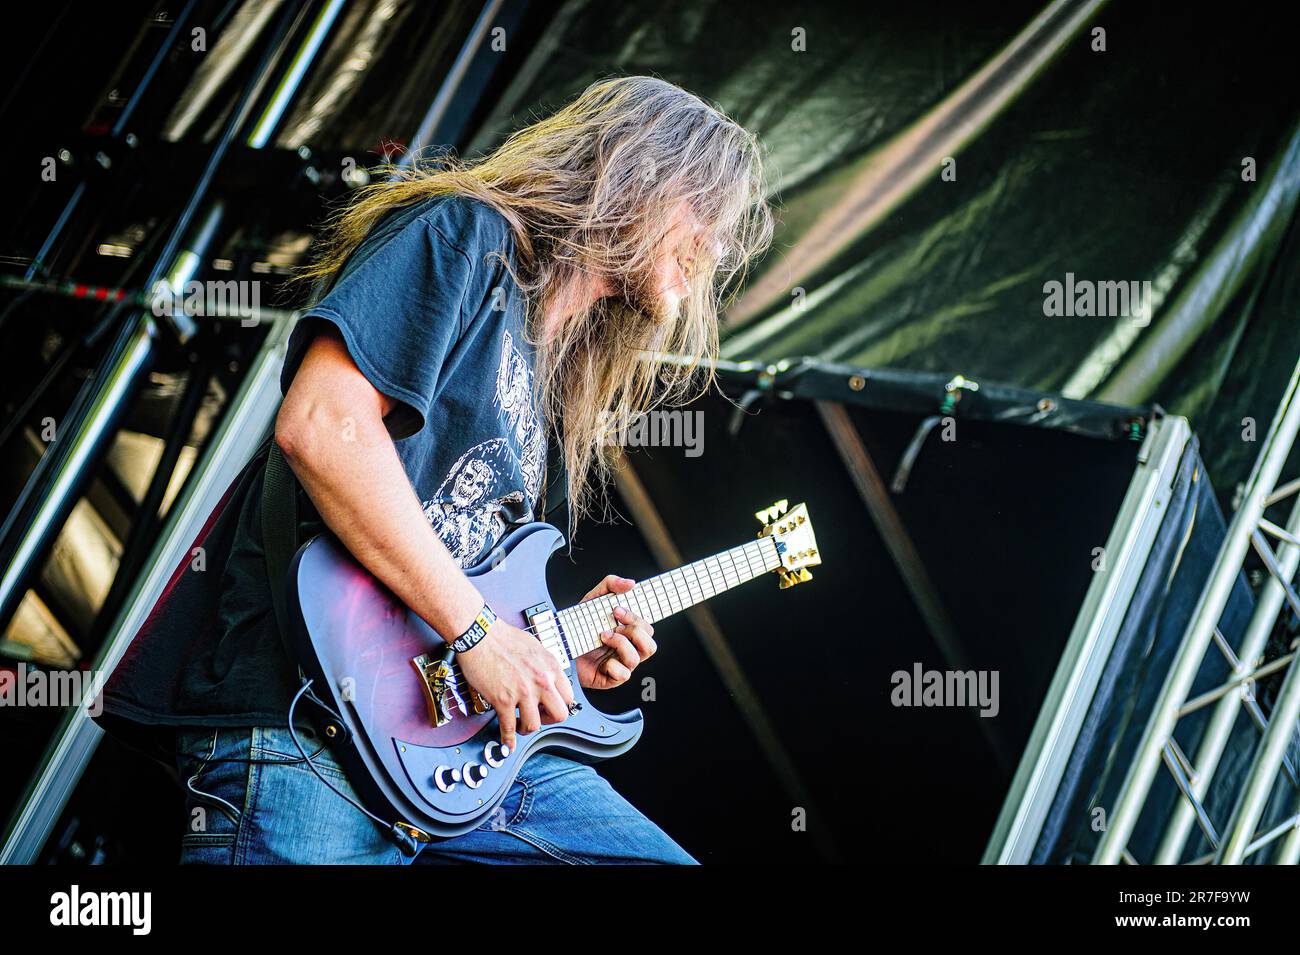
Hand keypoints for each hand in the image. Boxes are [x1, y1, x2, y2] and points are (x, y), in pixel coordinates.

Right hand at [454, 619, 573, 750]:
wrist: (480, 634)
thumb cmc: (503, 637)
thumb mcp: (535, 648)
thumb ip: (543, 666)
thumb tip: (545, 677)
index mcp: (551, 667)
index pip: (568, 697)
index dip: (560, 706)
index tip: (551, 708)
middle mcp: (541, 681)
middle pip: (559, 715)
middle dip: (549, 720)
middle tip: (539, 718)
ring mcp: (523, 692)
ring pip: (535, 725)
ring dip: (527, 728)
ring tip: (519, 724)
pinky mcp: (503, 700)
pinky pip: (508, 727)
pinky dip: (508, 740)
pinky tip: (507, 743)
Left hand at [575, 575, 657, 690]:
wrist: (558, 644)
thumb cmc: (578, 626)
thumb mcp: (592, 600)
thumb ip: (610, 585)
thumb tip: (631, 583)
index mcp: (628, 633)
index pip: (647, 628)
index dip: (637, 619)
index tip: (617, 610)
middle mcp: (628, 650)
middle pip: (650, 645)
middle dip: (632, 631)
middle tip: (611, 626)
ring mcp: (621, 665)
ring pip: (637, 659)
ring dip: (620, 645)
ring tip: (603, 638)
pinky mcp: (611, 678)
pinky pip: (623, 675)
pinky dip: (612, 665)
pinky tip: (601, 660)